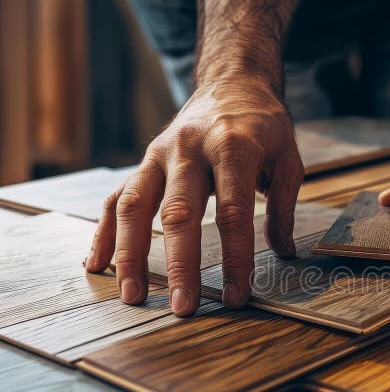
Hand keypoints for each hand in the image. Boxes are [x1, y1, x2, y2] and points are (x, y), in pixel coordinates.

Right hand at [85, 81, 303, 315]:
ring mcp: (160, 155)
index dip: (235, 257)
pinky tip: (99, 265)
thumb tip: (283, 252)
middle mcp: (189, 150)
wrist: (232, 83)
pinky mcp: (144, 163)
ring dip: (131, 253)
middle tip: (183, 307)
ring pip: (136, 206)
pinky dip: (105, 232)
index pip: (233, 213)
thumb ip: (285, 206)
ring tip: (131, 295)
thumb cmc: (264, 125)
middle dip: (179, 265)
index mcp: (233, 148)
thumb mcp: (288, 158)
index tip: (236, 295)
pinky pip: (117, 198)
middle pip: (179, 213)